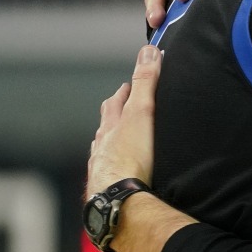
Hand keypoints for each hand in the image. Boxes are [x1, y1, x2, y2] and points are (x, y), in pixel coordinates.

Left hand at [88, 45, 160, 196]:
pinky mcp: (108, 189)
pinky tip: (119, 176)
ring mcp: (102, 169)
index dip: (121, 93)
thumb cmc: (130, 158)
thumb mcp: (141, 113)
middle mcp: (102, 148)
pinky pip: (109, 175)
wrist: (120, 199)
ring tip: (118, 144)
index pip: (113, 104)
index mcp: (110, 128)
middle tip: (119, 110)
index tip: (125, 86)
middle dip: (113, 118)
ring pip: (104, 151)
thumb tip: (148, 52)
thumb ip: (145, 83)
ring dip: (111, 145)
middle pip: (105, 127)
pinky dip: (114, 170)